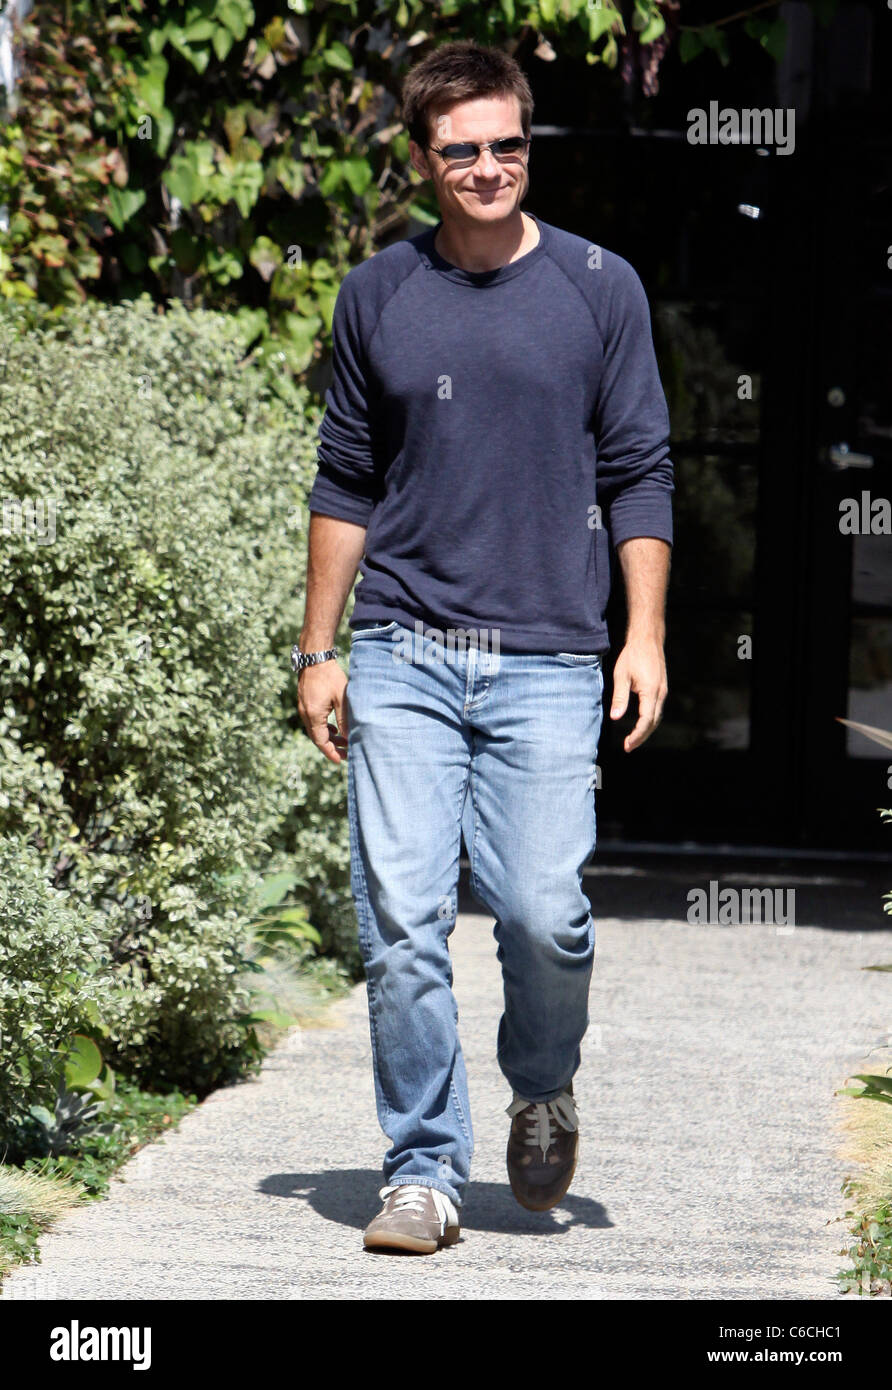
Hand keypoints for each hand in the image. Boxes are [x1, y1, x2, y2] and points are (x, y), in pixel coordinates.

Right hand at [297, 659, 349, 763]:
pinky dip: (324, 727)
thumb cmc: (330, 676)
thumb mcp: (341, 699)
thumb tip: (349, 737)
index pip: (321, 741)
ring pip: (315, 730)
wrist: (314, 658)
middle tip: (346, 753)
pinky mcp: (305, 702)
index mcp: (313, 715)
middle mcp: (305, 714)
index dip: (330, 753)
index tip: (340, 761)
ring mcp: (304, 708)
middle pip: (317, 738)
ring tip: (343, 741)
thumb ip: (344, 719)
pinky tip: (333, 728)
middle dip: (331, 747)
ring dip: (328, 737)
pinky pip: (313, 721)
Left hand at [609, 635, 666, 752]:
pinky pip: (656, 709)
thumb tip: (615, 717)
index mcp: (651, 691)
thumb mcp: (621, 676)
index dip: (637, 735)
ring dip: (646, 730)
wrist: (647, 639)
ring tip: (632, 740)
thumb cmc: (633, 655)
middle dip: (641, 737)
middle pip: (653, 722)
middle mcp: (660, 693)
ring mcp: (663, 691)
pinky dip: (649, 720)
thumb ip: (619, 698)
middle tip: (628, 747)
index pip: (646, 720)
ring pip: (657, 717)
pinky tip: (640, 725)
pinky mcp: (661, 688)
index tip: (627, 745)